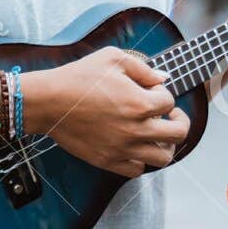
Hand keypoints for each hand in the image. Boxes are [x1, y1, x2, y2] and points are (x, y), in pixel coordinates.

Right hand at [27, 46, 189, 178]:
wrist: (48, 102)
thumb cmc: (79, 77)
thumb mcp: (113, 58)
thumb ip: (143, 68)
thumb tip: (163, 78)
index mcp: (140, 103)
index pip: (170, 101)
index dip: (162, 93)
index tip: (150, 90)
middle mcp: (136, 130)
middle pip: (178, 133)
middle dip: (179, 120)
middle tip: (170, 115)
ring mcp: (123, 148)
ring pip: (163, 157)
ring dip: (165, 144)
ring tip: (157, 134)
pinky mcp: (108, 161)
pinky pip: (137, 170)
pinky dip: (141, 160)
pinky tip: (135, 147)